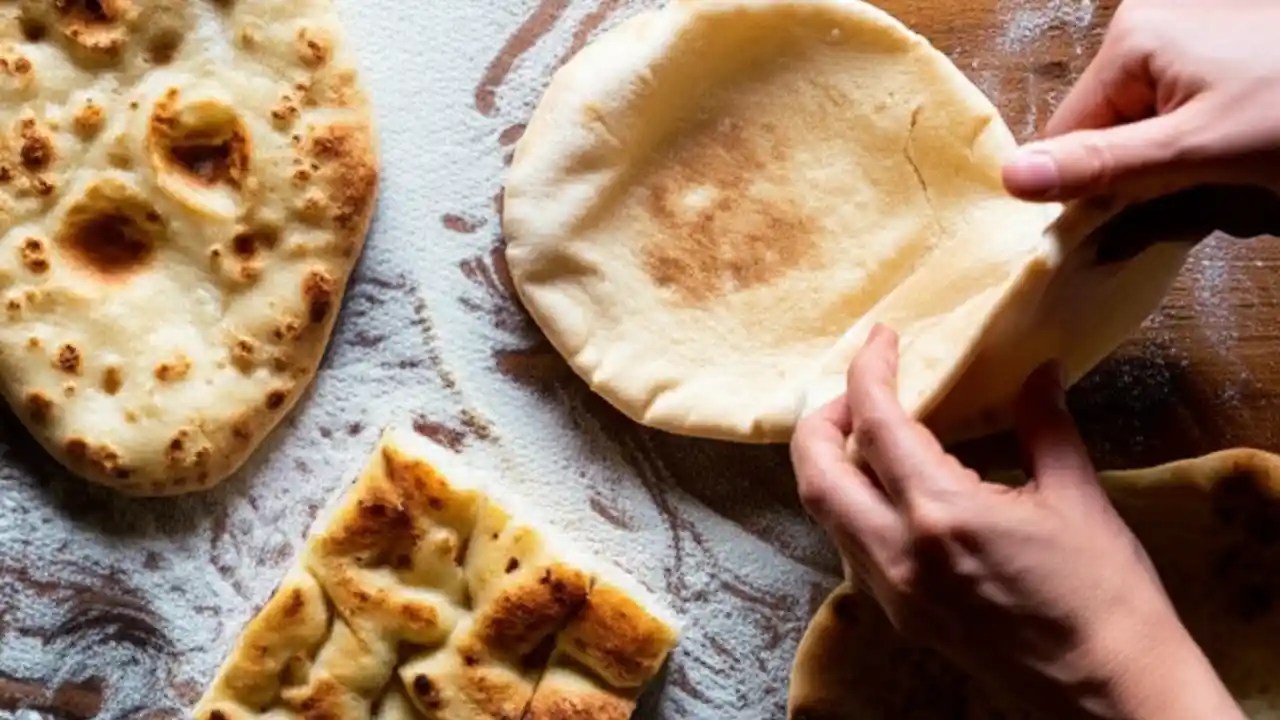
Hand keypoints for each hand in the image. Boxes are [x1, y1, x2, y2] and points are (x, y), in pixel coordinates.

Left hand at [791, 325, 1242, 719]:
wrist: (1111, 692)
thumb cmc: (1105, 596)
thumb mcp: (1077, 496)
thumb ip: (1043, 425)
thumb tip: (1037, 372)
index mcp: (940, 513)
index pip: (874, 424)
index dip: (868, 371)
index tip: (882, 339)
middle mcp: (899, 553)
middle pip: (816, 472)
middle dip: (821, 419)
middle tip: (857, 389)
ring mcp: (893, 591)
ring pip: (825, 513)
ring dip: (831, 464)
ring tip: (867, 431)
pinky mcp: (902, 616)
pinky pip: (851, 548)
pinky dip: (853, 506)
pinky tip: (889, 489)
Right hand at [1002, 0, 1279, 210]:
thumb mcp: (1198, 152)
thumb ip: (1102, 167)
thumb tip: (1008, 179)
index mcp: (1132, 40)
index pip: (1066, 134)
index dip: (1089, 188)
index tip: (1129, 224)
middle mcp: (1150, 27)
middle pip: (1110, 133)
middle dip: (1149, 179)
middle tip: (1210, 192)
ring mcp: (1190, 38)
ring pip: (1150, 135)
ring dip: (1185, 174)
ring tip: (1244, 174)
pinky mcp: (1223, 56)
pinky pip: (1185, 120)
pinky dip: (1211, 153)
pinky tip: (1253, 157)